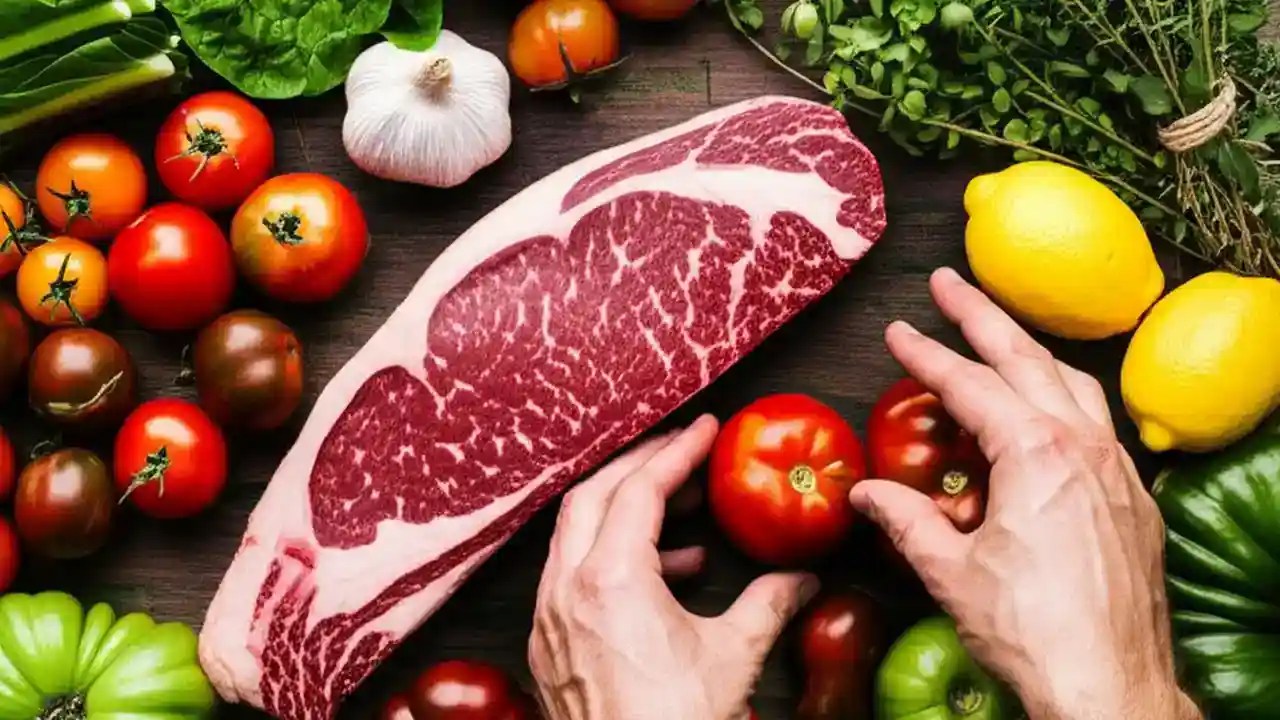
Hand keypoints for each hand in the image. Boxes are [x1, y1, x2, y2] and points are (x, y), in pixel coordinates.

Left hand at [529, 416, 817, 719]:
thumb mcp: (735, 659)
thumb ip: (769, 605)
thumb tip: (801, 580)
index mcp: (609, 581)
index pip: (640, 490)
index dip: (677, 452)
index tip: (706, 430)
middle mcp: (565, 592)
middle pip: (592, 496)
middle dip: (638, 467)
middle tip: (683, 455)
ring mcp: (549, 620)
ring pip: (574, 535)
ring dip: (625, 514)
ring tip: (685, 522)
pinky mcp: (549, 648)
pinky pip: (570, 577)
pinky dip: (610, 558)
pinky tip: (660, 581)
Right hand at [851, 268, 1200, 719]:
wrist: (1110, 686)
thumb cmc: (1031, 632)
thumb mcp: (950, 572)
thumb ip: (905, 521)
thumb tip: (865, 494)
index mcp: (1035, 455)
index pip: (971, 384)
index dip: (928, 354)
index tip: (899, 329)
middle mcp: (1083, 448)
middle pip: (1028, 359)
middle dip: (983, 314)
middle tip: (949, 281)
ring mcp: (1117, 472)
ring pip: (1074, 384)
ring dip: (1031, 351)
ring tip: (998, 333)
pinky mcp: (1134, 501)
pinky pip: (1099, 425)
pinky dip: (1065, 398)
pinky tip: (1049, 411)